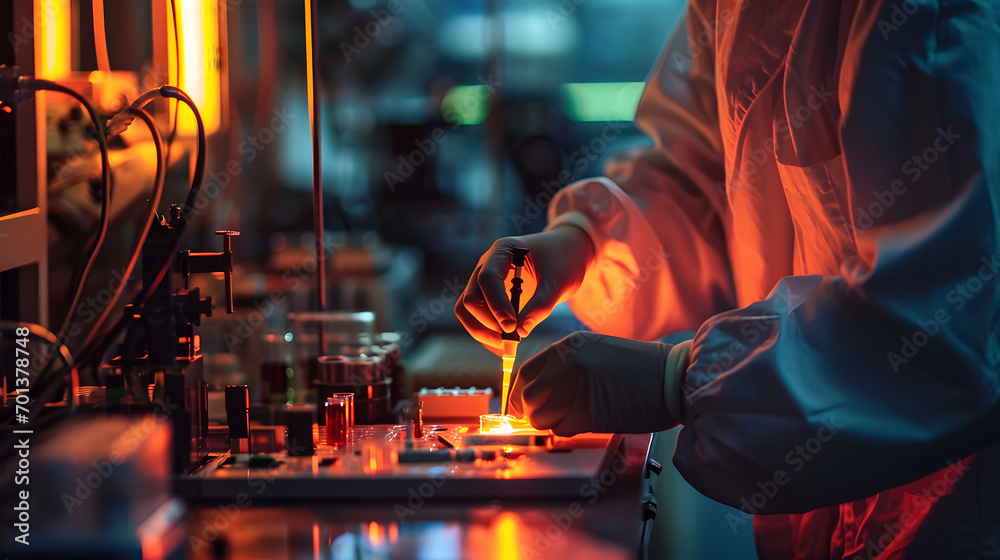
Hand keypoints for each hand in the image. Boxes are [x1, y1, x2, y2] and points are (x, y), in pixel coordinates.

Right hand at [455, 227, 593, 354]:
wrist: (566, 254)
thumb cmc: (563, 260)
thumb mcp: (559, 281)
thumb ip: (541, 305)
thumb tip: (520, 332)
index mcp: (502, 252)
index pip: (488, 279)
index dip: (496, 305)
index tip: (511, 327)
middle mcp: (486, 265)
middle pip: (471, 298)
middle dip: (487, 323)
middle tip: (511, 340)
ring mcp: (483, 281)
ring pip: (466, 310)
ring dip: (482, 331)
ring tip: (507, 346)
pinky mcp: (487, 297)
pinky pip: (476, 318)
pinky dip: (487, 335)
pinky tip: (505, 347)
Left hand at [509, 331, 690, 435]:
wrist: (672, 378)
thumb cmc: (639, 368)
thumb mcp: (595, 351)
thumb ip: (564, 368)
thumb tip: (535, 395)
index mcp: (567, 346)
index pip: (525, 373)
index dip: (518, 394)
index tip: (521, 406)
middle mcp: (566, 364)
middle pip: (527, 396)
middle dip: (531, 412)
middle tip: (546, 418)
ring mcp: (576, 388)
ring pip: (540, 417)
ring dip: (551, 423)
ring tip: (574, 417)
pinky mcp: (589, 412)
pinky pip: (562, 430)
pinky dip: (569, 431)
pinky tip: (588, 421)